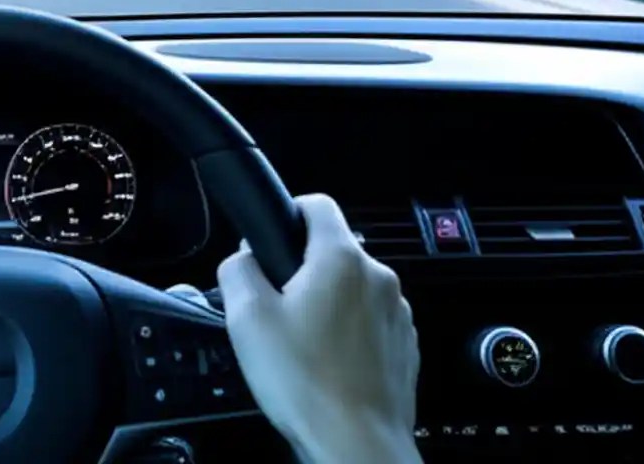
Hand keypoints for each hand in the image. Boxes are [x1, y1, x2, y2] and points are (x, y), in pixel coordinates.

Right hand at [217, 194, 419, 463]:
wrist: (356, 443)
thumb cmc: (304, 382)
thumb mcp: (247, 319)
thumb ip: (238, 271)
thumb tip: (242, 258)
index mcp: (340, 259)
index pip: (317, 204)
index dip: (289, 213)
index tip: (272, 240)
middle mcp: (378, 277)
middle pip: (333, 251)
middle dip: (302, 271)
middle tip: (275, 310)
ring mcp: (399, 312)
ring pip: (352, 289)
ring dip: (327, 304)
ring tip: (302, 345)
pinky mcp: (405, 344)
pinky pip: (370, 321)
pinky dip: (348, 333)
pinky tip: (328, 364)